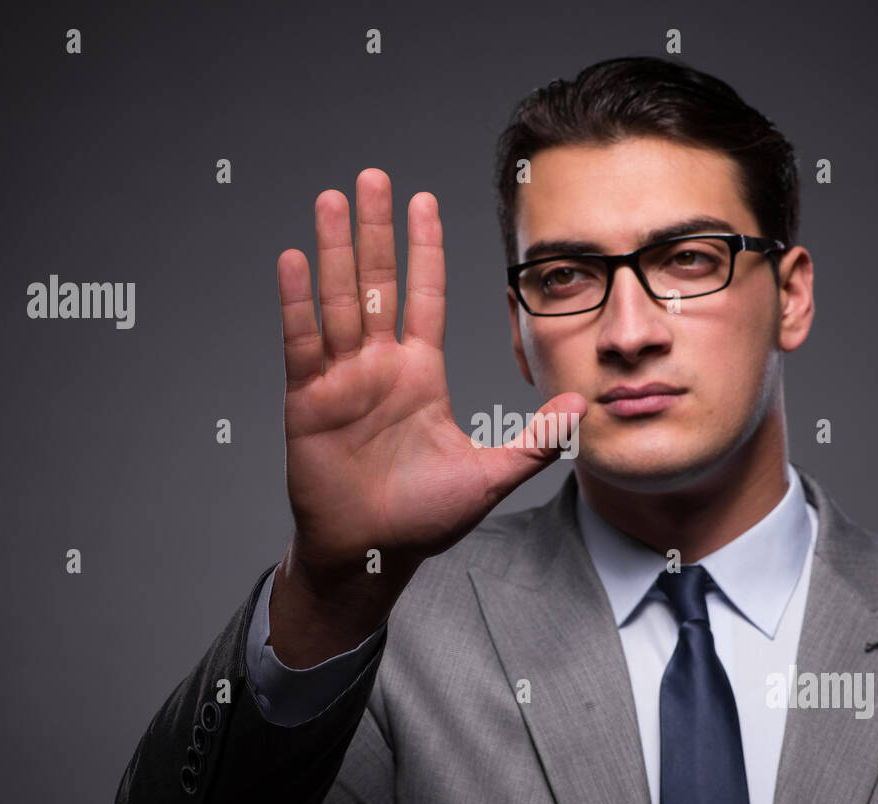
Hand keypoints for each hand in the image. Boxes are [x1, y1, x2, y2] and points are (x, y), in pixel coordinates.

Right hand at [275, 169, 585, 619]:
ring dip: (335, 249)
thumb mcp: (490, 475)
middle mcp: (380, 366)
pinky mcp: (308, 399)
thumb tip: (581, 407)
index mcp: (420, 375)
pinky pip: (303, 342)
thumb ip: (536, 441)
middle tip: (371, 178)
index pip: (425, 297)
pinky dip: (298, 302)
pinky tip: (295, 259)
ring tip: (331, 200)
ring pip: (340, 301)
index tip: (424, 201)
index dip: (425, 249)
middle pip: (378, 283)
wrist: (371, 552)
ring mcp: (342, 378)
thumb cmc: (425, 518)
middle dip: (377, 230)